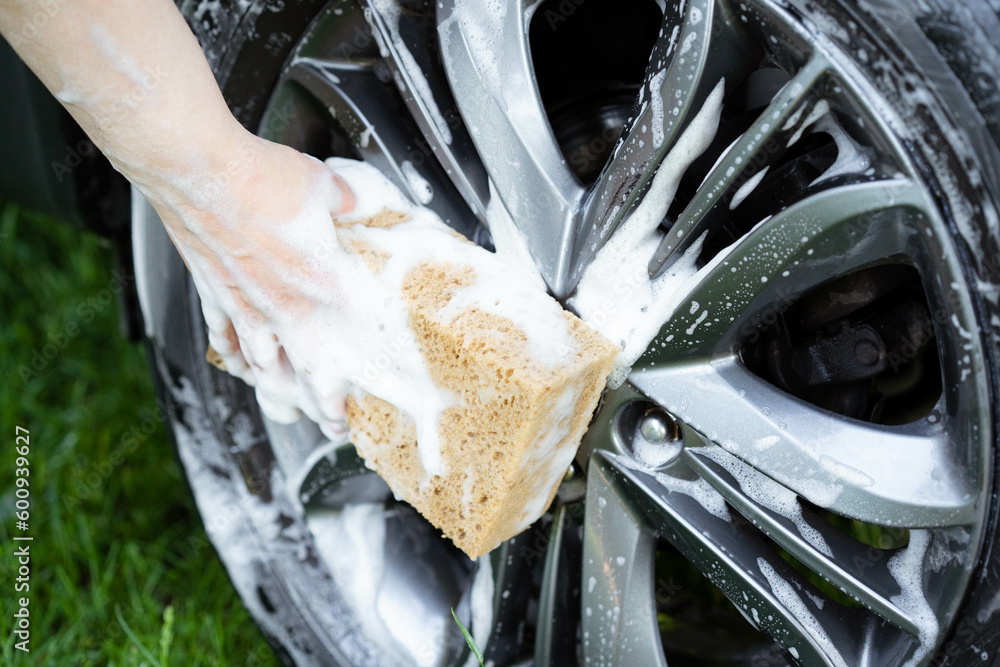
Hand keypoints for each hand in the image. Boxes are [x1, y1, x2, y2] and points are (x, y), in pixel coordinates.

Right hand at [149, 130, 361, 436]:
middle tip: (336, 427)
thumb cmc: (260, 178)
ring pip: (265, 363)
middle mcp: (281, 305)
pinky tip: (242, 369)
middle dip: (323, 406)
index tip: (374, 401)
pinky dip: (235, 358)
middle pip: (306, 371)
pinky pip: (226, 337)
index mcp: (320, 287)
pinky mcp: (213, 291)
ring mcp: (244, 303)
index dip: (362, 382)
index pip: (349, 347)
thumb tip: (356, 206)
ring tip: (291, 414)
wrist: (198, 169)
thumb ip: (348, 204)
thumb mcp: (328, 189)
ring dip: (280, 392)